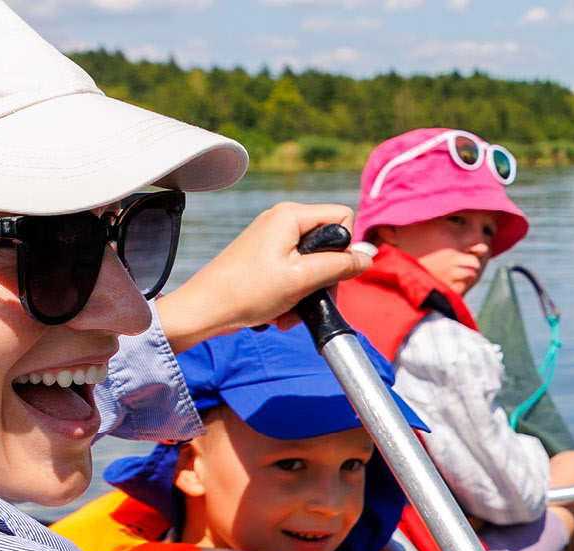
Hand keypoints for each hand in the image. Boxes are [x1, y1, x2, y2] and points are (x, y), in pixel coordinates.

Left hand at [156, 202, 375, 351]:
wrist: (205, 309)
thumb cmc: (247, 291)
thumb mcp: (302, 279)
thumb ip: (340, 265)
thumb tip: (368, 257)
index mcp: (291, 215)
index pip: (342, 218)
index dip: (343, 249)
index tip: (326, 274)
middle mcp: (282, 221)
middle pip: (328, 245)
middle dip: (323, 279)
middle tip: (307, 300)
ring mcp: (272, 239)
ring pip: (312, 265)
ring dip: (306, 294)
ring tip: (287, 312)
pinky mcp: (265, 258)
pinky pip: (294, 274)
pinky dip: (291, 296)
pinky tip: (278, 312)